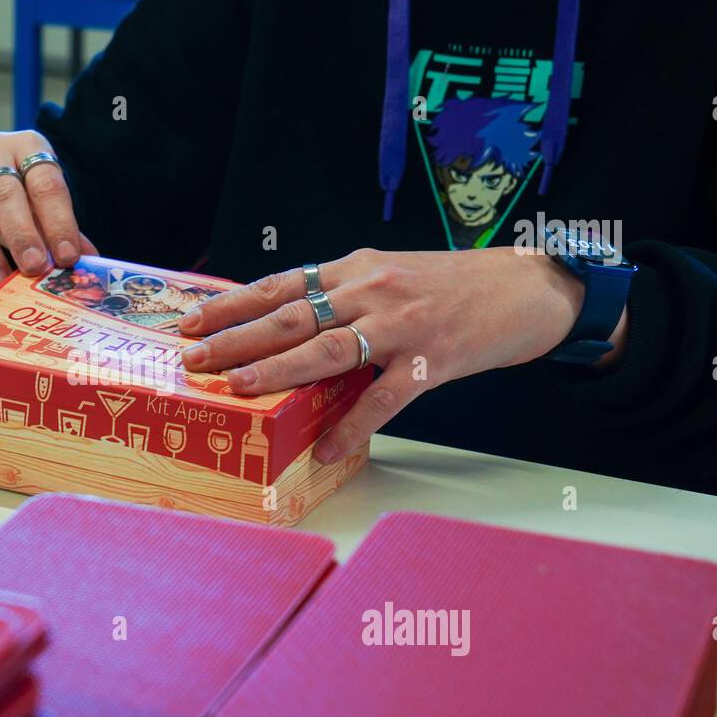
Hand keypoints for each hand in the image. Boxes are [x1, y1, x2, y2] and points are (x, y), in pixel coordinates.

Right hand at [0, 129, 95, 291]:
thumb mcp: (48, 206)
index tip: (67, 256)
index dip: (58, 221)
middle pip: (4, 193)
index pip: (45, 182)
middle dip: (21, 234)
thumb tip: (88, 265)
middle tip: (34, 268)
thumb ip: (63, 231)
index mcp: (29, 147)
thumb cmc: (26, 196)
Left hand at [178, 247, 594, 462]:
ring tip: (240, 388)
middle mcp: (371, 291)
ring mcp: (402, 326)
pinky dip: (354, 424)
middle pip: (292, 316)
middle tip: (197, 359)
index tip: (191, 321)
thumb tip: (283, 327)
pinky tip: (328, 447)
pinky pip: (385, 398)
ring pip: (329, 349)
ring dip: (279, 370)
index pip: (280, 286)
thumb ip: (339, 297)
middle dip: (238, 339)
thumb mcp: (387, 275)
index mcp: (354, 270)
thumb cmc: (449, 286)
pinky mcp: (432, 360)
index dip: (232, 304)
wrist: (525, 286)